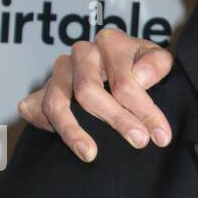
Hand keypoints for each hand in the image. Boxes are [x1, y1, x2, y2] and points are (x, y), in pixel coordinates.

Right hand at [17, 28, 174, 161]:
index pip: (124, 79)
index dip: (144, 109)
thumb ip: (156, 65)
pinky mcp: (40, 90)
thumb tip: (141, 77)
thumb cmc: (139, 69)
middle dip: (116, 119)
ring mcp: (59, 71)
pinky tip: (68, 145)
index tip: (160, 136)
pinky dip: (50, 127)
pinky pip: (37, 110)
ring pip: (57, 102)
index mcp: (110, 43)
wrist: (115, 75)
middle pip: (89, 89)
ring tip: (90, 154)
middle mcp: (81, 53)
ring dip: (73, 131)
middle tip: (138, 142)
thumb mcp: (157, 62)